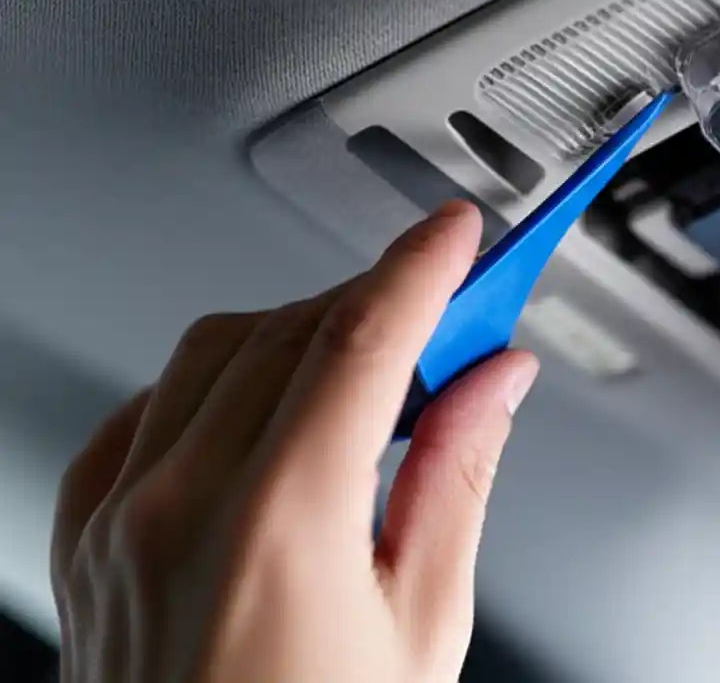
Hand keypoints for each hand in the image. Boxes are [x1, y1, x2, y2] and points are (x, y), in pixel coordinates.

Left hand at [51, 201, 539, 682]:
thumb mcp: (422, 625)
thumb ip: (456, 478)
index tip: (460, 234)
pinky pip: (154, 405)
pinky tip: (274, 409)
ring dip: (304, 330)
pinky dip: (224, 378)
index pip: (363, 341)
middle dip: (381, 298)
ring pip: (217, 350)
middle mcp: (179, 503)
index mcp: (280, 524)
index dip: (423, 269)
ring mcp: (118, 516)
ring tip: (375, 365)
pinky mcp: (87, 533)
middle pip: (293, 331)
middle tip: (450, 310)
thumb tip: (493, 384)